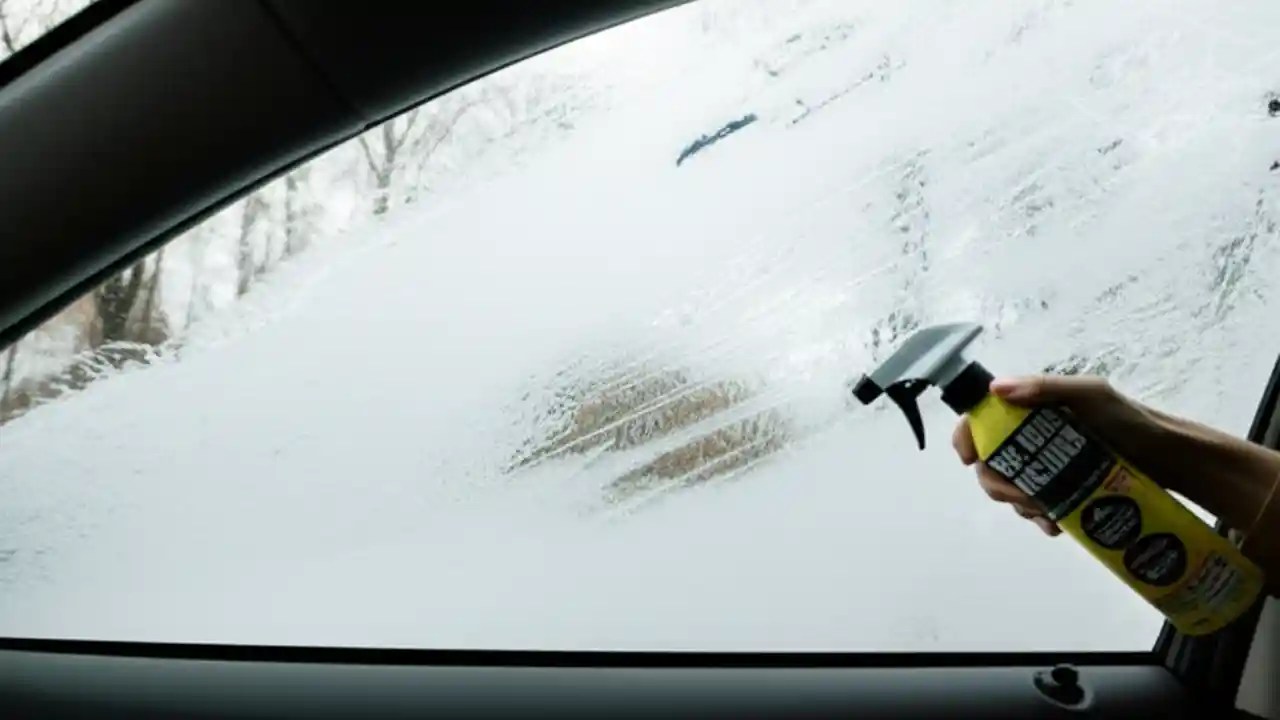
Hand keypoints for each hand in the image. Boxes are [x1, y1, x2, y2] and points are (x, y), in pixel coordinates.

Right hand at [950, 375, 1183, 536]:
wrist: (1167, 458)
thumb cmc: (1128, 420)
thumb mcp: (1091, 395)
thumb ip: (1045, 388)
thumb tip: (996, 389)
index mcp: (1029, 409)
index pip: (981, 419)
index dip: (967, 438)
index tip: (970, 460)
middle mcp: (1029, 437)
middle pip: (989, 462)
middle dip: (998, 483)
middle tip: (1023, 496)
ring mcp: (1043, 466)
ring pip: (1008, 488)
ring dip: (1020, 504)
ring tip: (1045, 513)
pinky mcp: (1058, 490)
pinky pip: (1032, 508)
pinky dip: (1038, 518)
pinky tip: (1054, 525)